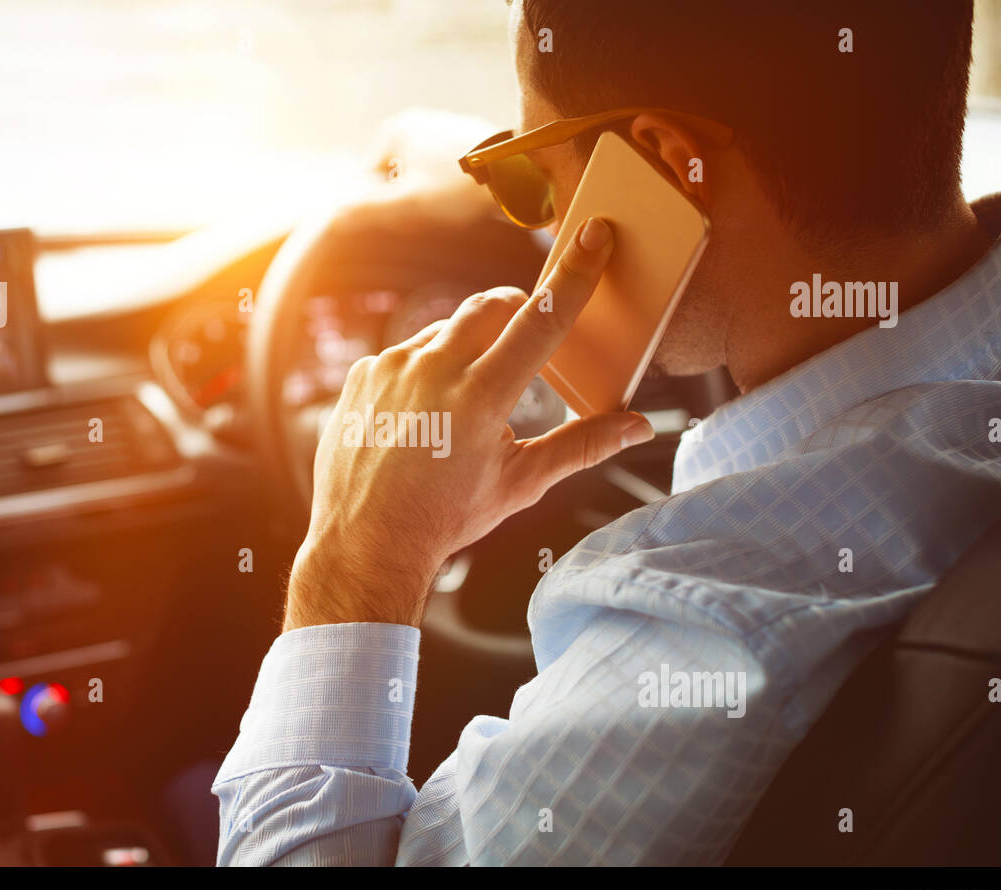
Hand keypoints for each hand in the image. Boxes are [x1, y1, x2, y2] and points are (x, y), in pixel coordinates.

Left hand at [283, 218, 654, 629]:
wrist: (366, 541)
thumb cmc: (446, 517)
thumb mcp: (521, 483)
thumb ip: (582, 445)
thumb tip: (637, 427)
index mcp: (481, 397)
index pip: (541, 322)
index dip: (574, 276)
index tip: (593, 237)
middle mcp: (433, 370)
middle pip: (491, 307)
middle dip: (513, 315)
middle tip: (518, 353)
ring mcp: (392, 368)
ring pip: (445, 331)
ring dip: (463, 353)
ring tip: (456, 412)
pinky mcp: (363, 373)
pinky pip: (405, 354)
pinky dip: (422, 374)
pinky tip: (419, 417)